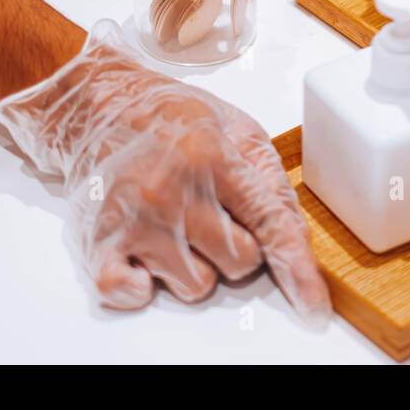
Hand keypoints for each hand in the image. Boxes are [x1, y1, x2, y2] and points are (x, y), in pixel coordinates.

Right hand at [0, 21, 329, 316]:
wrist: (96, 105)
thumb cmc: (169, 118)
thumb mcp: (236, 130)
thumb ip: (270, 183)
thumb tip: (296, 236)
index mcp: (214, 158)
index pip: (269, 224)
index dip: (296, 268)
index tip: (313, 304)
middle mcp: (173, 192)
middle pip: (240, 262)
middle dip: (236, 244)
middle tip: (210, 210)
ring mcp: (135, 220)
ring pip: (197, 285)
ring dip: (194, 264)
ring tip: (176, 222)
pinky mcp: (100, 243)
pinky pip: (133, 295)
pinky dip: (144, 285)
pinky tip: (145, 252)